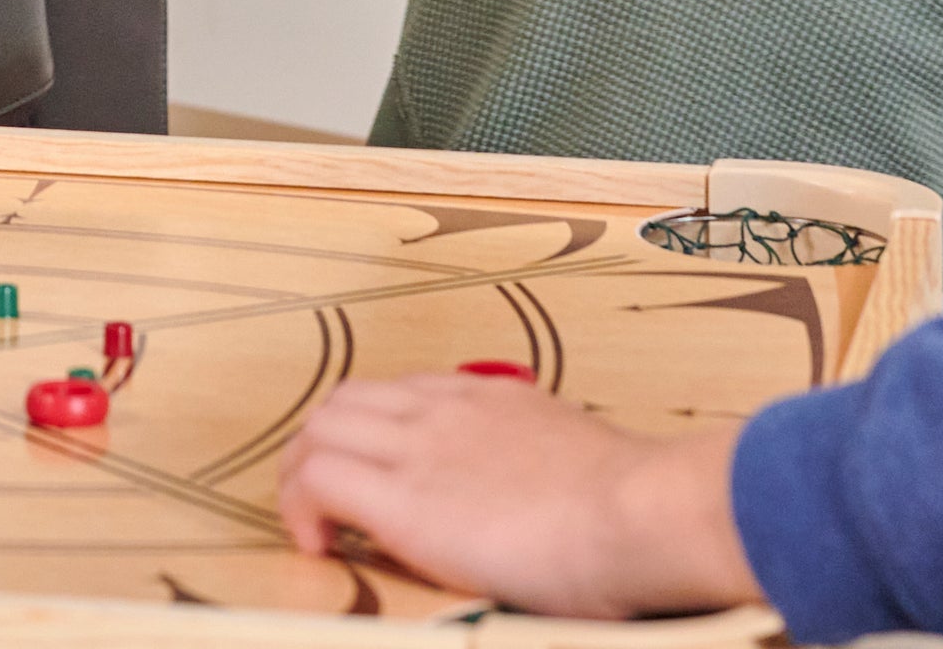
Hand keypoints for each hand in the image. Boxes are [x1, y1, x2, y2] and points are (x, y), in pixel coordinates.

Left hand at [277, 376, 760, 620]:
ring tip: (313, 528)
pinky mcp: (405, 500)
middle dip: (320, 448)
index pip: (398, 395)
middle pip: (343, 404)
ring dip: (302, 475)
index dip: (369, 435)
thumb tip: (545, 504)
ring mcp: (418, 448)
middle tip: (325, 505)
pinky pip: (319, 478)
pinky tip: (319, 548)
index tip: (373, 478)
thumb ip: (538, 465)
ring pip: (319, 430)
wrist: (641, 511)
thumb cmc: (634, 508)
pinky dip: (301, 507)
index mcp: (486, 400)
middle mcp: (440, 410)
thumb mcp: (575, 461)